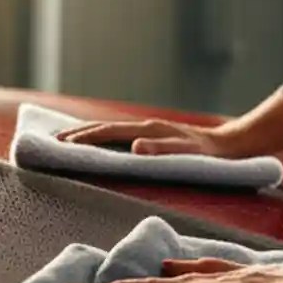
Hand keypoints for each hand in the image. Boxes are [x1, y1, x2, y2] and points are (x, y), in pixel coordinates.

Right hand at [55, 119, 265, 157]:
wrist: (230, 145)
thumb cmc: (209, 155)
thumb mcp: (188, 154)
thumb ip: (162, 150)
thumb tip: (135, 146)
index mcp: (148, 131)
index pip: (107, 133)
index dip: (83, 138)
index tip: (60, 143)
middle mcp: (146, 127)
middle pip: (104, 128)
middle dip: (78, 133)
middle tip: (52, 140)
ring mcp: (150, 131)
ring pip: (111, 131)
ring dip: (89, 135)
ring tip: (67, 140)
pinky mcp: (155, 137)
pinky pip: (122, 137)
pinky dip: (104, 139)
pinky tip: (101, 145)